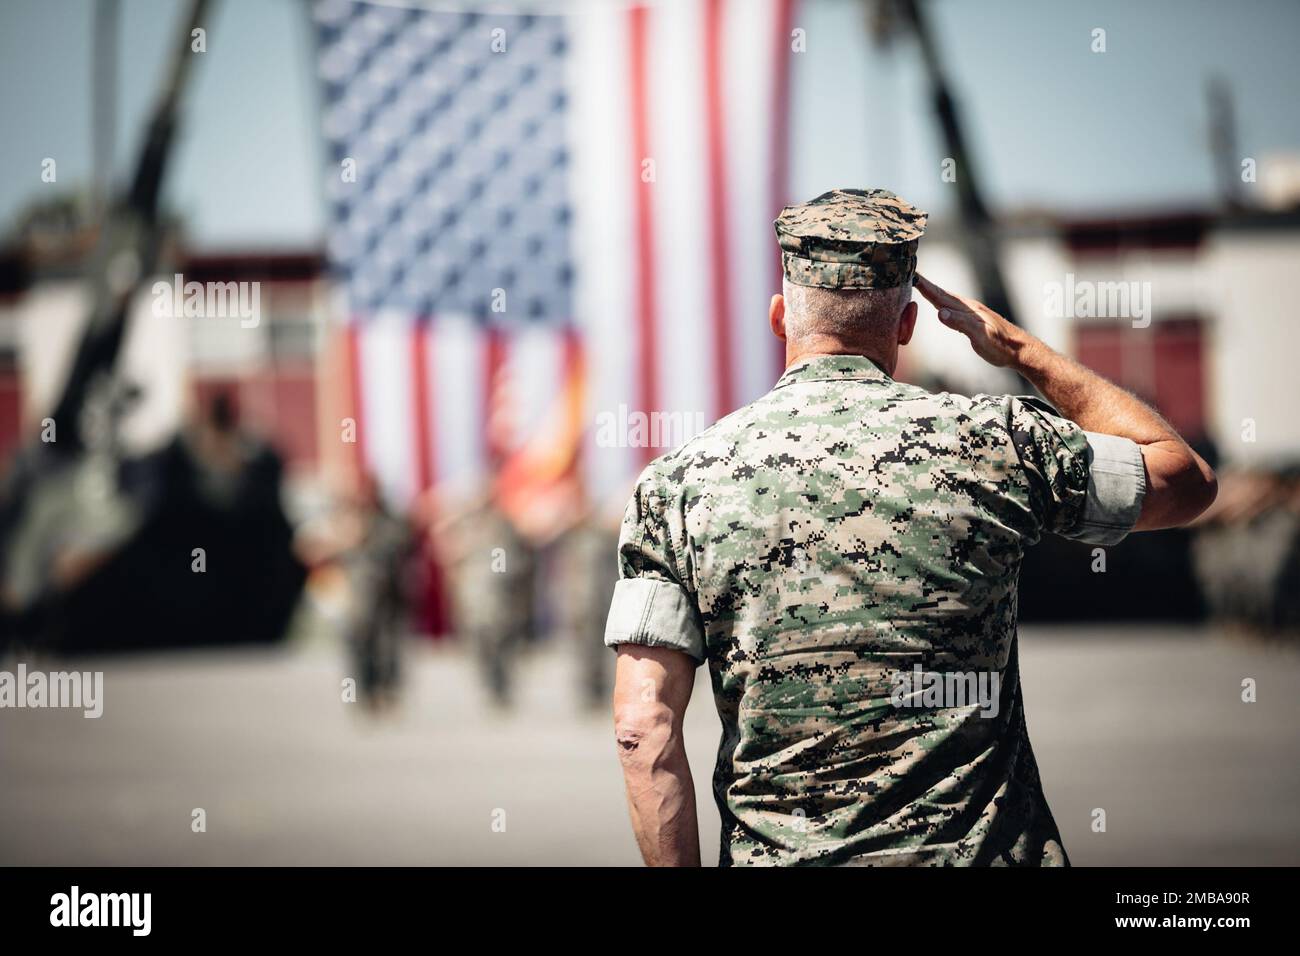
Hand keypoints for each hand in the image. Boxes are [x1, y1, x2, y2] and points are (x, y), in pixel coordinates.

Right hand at [914, 274, 1034, 368]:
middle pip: (942, 294)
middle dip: (925, 284)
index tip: (911, 275)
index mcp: (967, 309)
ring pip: (947, 299)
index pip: (941, 295)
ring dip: (933, 292)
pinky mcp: (973, 320)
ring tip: (921, 285)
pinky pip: (952, 308)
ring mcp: (971, 313)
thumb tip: (939, 312)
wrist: (1020, 350)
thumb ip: (961, 323)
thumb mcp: (980, 337)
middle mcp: (968, 308)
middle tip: (910, 273)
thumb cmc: (1001, 346)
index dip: (925, 286)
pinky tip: (940, 306)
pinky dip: (942, 303)